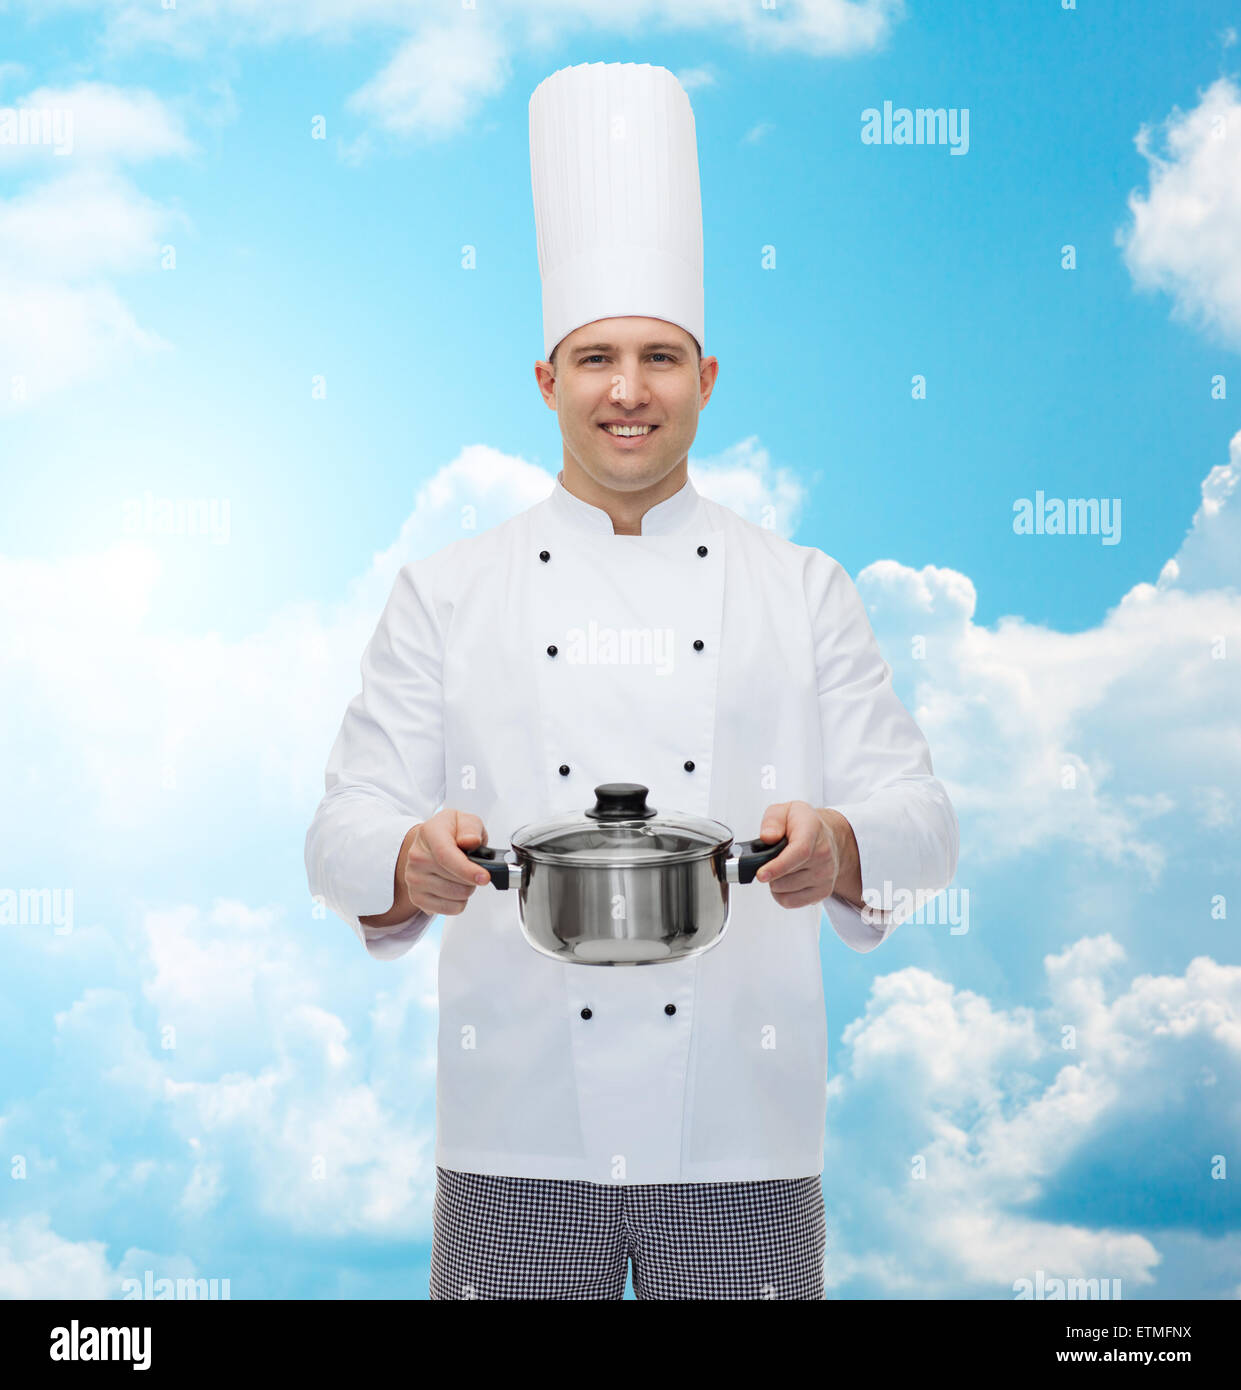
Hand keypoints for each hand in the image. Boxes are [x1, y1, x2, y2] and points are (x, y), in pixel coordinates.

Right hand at [360, 808, 489, 926]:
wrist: (429, 844)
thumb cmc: (449, 833)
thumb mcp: (464, 820)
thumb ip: (471, 828)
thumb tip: (471, 841)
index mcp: (429, 833)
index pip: (445, 856)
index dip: (467, 869)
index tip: (484, 877)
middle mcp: (417, 857)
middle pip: (455, 880)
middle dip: (473, 877)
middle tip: (472, 867)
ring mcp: (414, 879)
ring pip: (456, 897)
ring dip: (467, 889)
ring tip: (462, 876)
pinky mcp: (417, 898)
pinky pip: (451, 909)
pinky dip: (459, 901)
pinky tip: (454, 887)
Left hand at [752, 801, 847, 909]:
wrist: (825, 836)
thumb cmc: (802, 824)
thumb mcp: (784, 810)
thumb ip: (772, 820)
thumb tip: (767, 837)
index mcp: (812, 830)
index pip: (799, 852)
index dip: (778, 866)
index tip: (761, 874)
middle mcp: (824, 854)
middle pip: (786, 877)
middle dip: (769, 872)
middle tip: (769, 861)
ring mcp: (825, 875)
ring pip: (785, 892)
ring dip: (775, 883)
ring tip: (779, 869)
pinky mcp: (823, 892)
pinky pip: (791, 902)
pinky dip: (781, 894)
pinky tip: (784, 880)